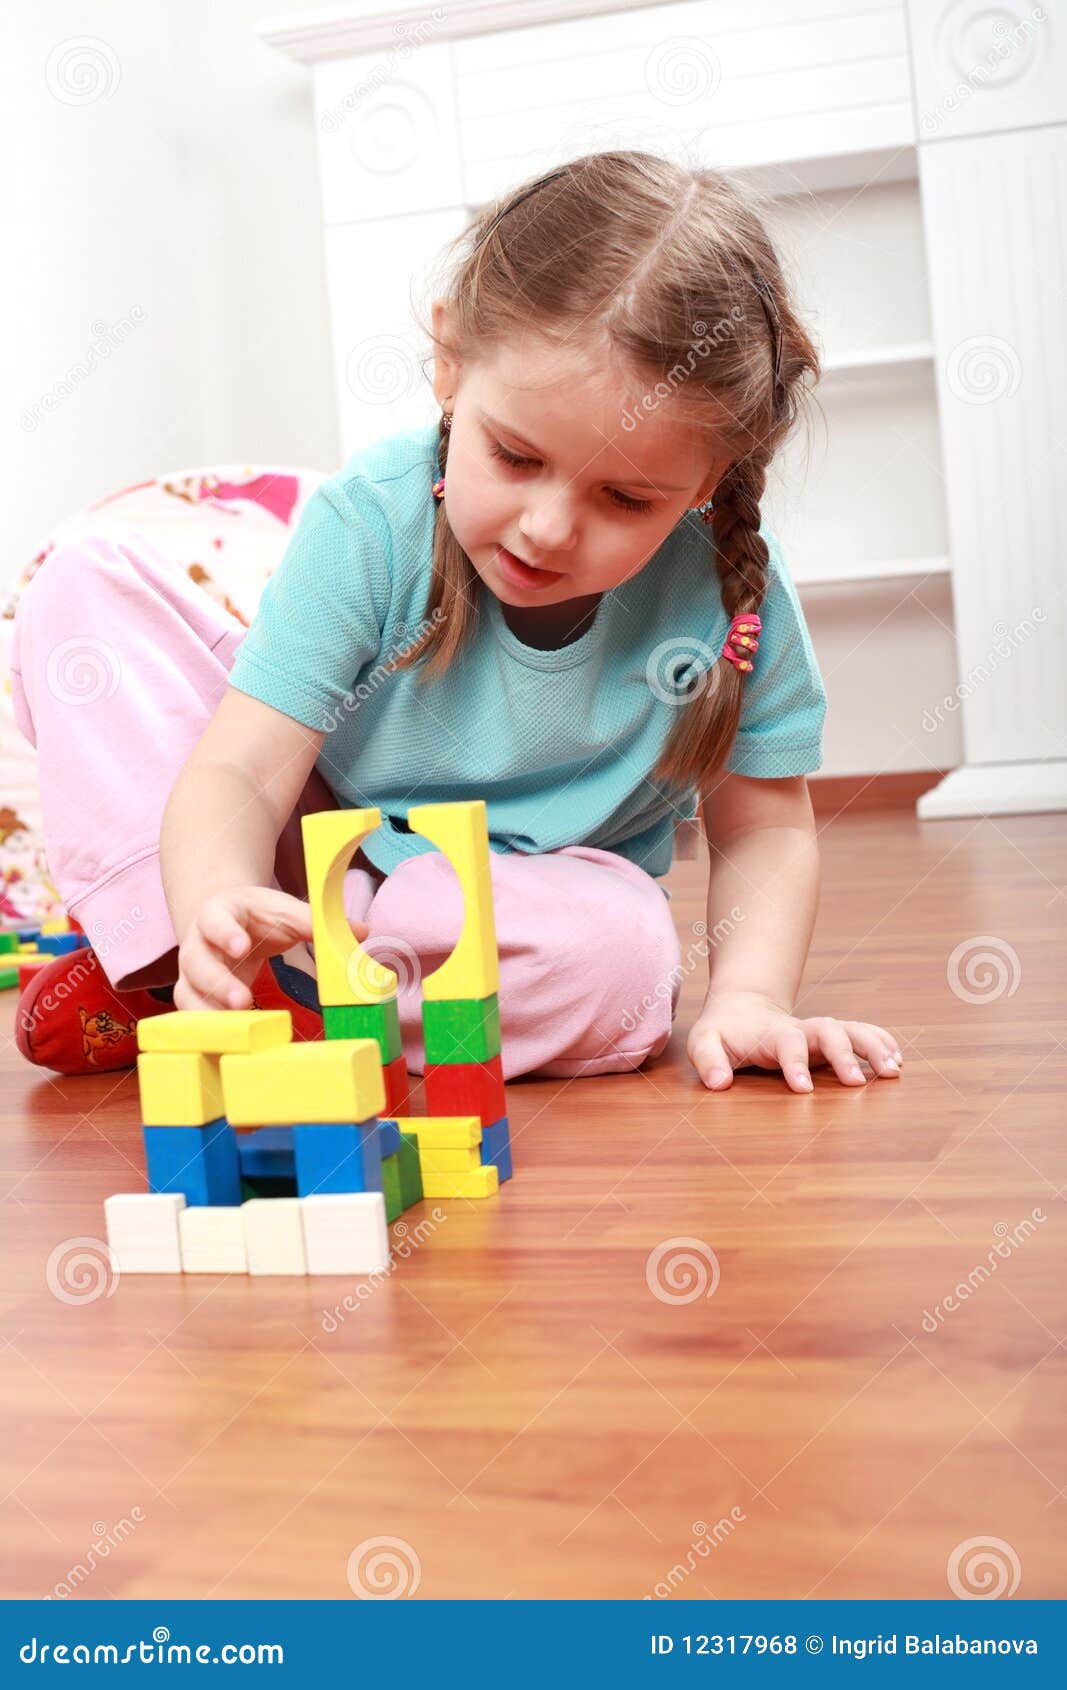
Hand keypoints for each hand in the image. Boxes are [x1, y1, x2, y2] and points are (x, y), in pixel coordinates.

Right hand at [174, 886, 367, 1011]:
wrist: (227, 919)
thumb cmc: (258, 915)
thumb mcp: (284, 911)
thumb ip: (315, 921)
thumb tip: (361, 931)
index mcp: (219, 913)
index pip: (214, 919)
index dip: (224, 933)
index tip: (241, 946)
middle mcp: (198, 942)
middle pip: (195, 961)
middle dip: (217, 982)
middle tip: (242, 1001)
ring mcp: (192, 971)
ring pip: (188, 992)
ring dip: (209, 1012)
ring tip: (237, 1028)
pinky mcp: (196, 994)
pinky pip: (193, 1012)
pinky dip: (207, 1027)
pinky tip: (229, 1039)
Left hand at [687, 988, 902, 1092]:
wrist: (742, 1007)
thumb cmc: (723, 1031)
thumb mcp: (704, 1042)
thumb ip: (708, 1061)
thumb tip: (718, 1084)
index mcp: (771, 1033)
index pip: (787, 1043)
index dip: (795, 1063)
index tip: (803, 1089)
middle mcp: (802, 1029)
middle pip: (829, 1032)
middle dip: (845, 1055)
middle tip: (858, 1083)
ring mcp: (820, 1033)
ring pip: (852, 1030)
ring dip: (874, 1047)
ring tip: (893, 1071)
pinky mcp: (832, 1040)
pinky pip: (862, 1034)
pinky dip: (881, 1042)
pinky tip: (897, 1061)